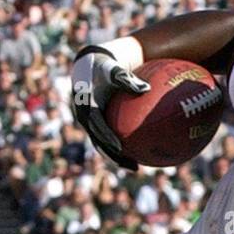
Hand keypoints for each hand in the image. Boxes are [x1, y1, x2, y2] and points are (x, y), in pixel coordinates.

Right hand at [71, 46, 149, 169]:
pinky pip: (106, 140)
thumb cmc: (103, 68)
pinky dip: (118, 149)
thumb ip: (127, 79)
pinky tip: (135, 155)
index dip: (106, 136)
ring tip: (135, 167)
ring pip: (102, 145)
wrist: (89, 67)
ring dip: (117, 158)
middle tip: (131, 165)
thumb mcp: (113, 70)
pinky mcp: (95, 125)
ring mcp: (90, 123)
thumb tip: (147, 88)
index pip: (97, 124)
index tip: (119, 146)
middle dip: (114, 155)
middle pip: (99, 141)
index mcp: (87, 104)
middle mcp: (86, 117)